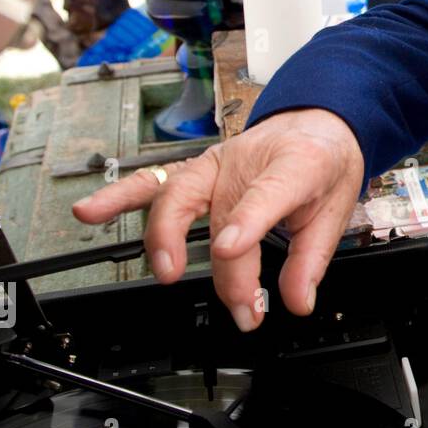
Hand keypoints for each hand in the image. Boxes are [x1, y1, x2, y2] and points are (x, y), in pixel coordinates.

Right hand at [71, 108, 363, 330]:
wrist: (316, 120)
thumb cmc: (325, 160)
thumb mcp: (336, 208)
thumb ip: (312, 258)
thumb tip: (295, 302)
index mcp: (294, 164)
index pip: (267, 194)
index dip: (247, 221)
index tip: (230, 249)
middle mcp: (247, 162)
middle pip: (223, 214)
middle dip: (227, 267)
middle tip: (241, 307)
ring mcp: (217, 164)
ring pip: (179, 195)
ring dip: (166, 236)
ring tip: (166, 272)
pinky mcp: (196, 170)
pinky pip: (153, 183)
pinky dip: (119, 197)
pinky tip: (91, 212)